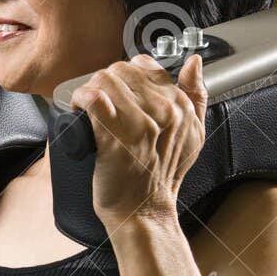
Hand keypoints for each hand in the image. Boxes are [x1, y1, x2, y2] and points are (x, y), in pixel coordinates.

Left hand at [69, 53, 207, 230]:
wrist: (144, 213)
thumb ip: (196, 95)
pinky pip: (93, 99)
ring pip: (104, 80)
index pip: (145, 65)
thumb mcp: (193, 135)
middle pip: (121, 70)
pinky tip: (79, 110)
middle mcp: (163, 112)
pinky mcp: (114, 138)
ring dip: (89, 90)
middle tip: (99, 104)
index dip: (125, 75)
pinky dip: (81, 100)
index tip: (118, 93)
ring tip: (88, 109)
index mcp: (180, 107)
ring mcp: (138, 124)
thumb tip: (194, 63)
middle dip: (104, 82)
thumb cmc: (162, 178)